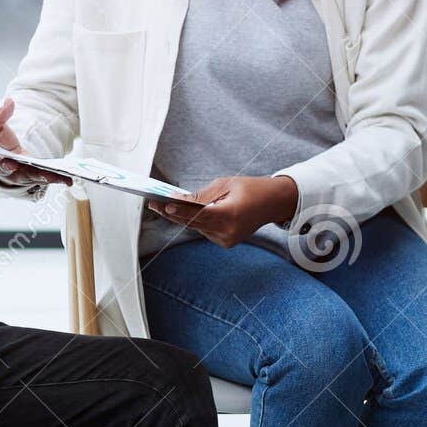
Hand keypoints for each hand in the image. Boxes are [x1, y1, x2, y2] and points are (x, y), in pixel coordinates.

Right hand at [0, 98, 70, 187]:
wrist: (3, 153)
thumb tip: (9, 102)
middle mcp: (1, 167)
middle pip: (4, 168)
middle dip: (8, 167)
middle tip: (12, 164)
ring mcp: (18, 173)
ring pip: (28, 176)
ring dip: (40, 176)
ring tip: (52, 176)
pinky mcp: (33, 175)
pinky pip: (43, 178)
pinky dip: (56, 179)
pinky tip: (67, 180)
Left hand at [147, 176, 299, 248]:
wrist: (273, 203)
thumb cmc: (251, 189)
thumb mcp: (226, 184)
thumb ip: (202, 195)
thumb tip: (178, 200)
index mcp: (231, 214)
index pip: (200, 214)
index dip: (181, 210)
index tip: (165, 204)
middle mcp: (228, 231)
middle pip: (193, 223)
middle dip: (173, 212)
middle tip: (154, 203)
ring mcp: (227, 239)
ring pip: (196, 227)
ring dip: (182, 217)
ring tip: (163, 205)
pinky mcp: (225, 242)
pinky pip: (204, 230)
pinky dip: (195, 221)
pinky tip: (186, 212)